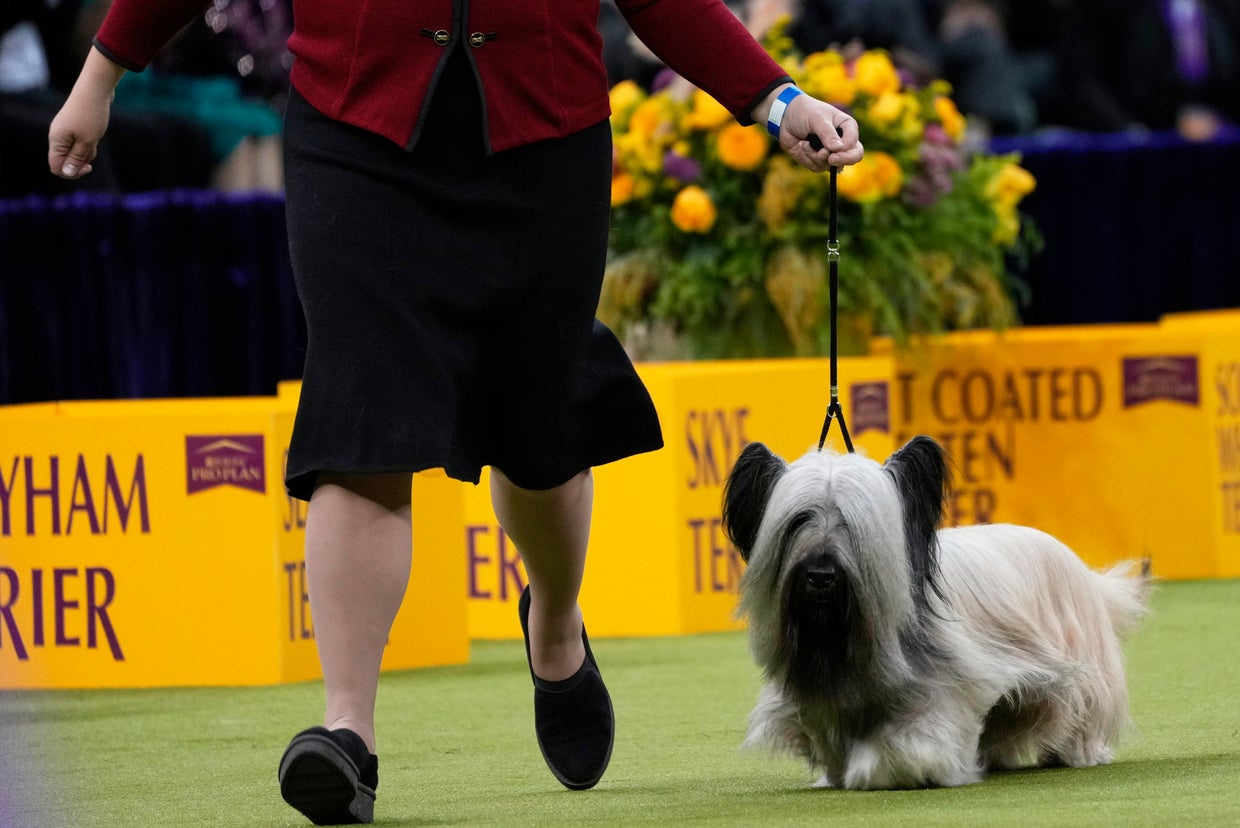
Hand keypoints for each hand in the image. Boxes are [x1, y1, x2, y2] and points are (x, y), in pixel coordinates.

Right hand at [47, 48, 125, 179]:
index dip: (71, 172)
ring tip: (95, 140)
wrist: (96, 90)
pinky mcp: (75, 127)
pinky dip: (89, 144)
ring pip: (76, 153)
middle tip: (93, 149)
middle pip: (66, 161)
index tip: (88, 167)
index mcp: (56, 141)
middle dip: (81, 162)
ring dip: (88, 153)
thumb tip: (67, 173)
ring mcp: (66, 131)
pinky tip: (96, 136)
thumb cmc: (91, 116)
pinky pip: (81, 144)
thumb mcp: (87, 142)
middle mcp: (58, 136)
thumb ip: (76, 159)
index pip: (56, 167)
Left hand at [757, 84, 863, 172]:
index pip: (855, 147)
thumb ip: (828, 134)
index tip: (834, 151)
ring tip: (805, 143)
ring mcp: (830, 153)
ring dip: (815, 156)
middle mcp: (841, 142)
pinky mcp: (817, 160)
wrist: (785, 117)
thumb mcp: (817, 119)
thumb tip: (838, 149)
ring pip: (830, 166)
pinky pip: (817, 167)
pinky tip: (802, 146)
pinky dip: (807, 158)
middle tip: (830, 159)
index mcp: (847, 128)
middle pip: (851, 159)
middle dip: (839, 161)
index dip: (846, 153)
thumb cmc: (805, 112)